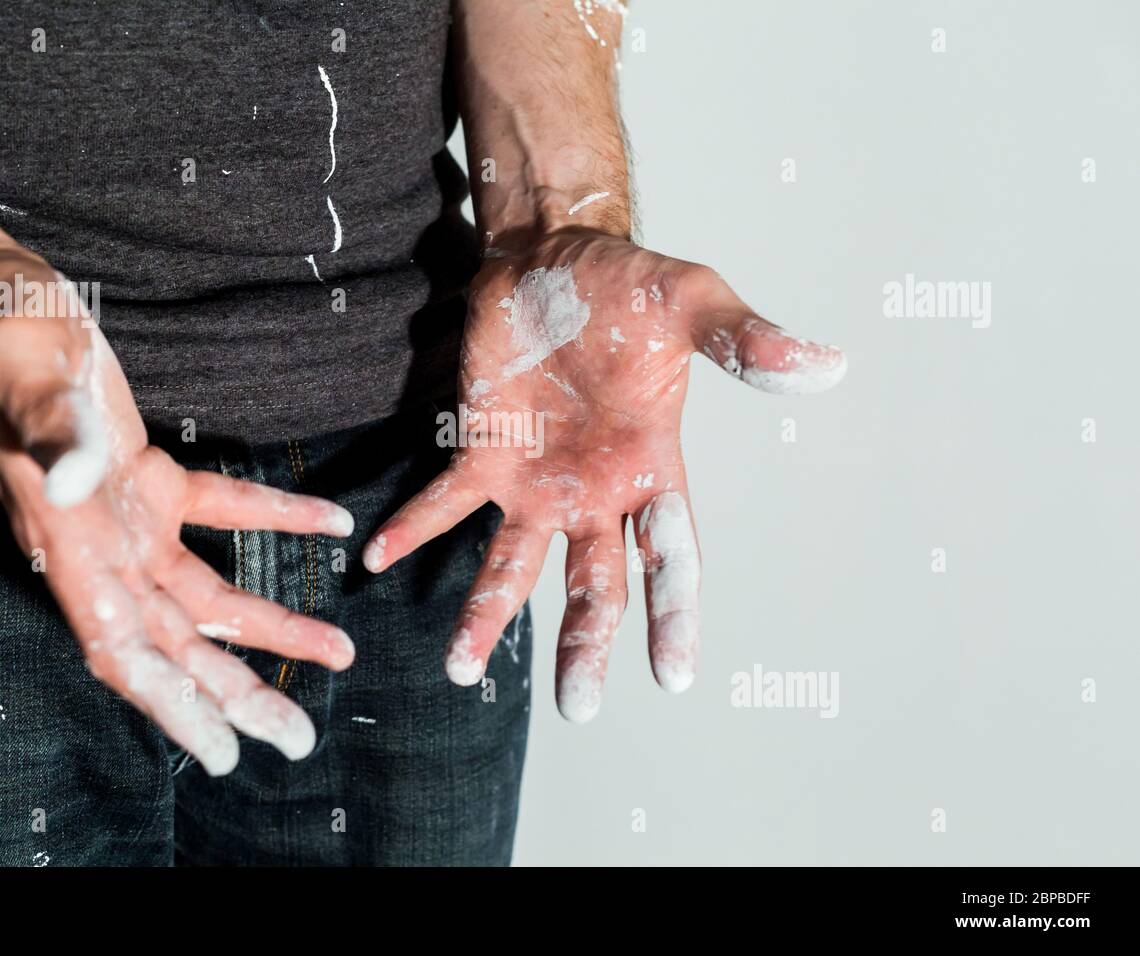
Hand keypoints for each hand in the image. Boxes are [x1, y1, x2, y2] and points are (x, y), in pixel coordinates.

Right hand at [0, 249, 355, 772]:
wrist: (0, 301)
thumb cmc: (10, 340)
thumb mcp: (32, 381)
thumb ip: (60, 437)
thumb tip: (79, 480)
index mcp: (71, 545)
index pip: (123, 651)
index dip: (172, 706)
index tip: (223, 753)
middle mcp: (101, 548)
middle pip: (177, 644)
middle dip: (236, 694)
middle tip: (298, 737)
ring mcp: (127, 518)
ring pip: (205, 596)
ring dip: (268, 627)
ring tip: (335, 651)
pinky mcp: (149, 478)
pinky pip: (222, 512)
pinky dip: (277, 520)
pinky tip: (332, 524)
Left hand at [363, 227, 845, 720]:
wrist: (554, 256)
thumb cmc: (629, 284)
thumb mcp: (694, 304)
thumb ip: (745, 341)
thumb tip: (826, 363)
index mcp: (652, 468)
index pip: (670, 556)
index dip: (673, 613)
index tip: (674, 674)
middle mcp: (594, 491)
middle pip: (594, 583)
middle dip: (586, 644)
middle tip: (578, 709)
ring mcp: (536, 479)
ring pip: (514, 563)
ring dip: (488, 616)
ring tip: (460, 670)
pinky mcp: (483, 453)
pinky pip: (445, 500)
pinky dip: (415, 528)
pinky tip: (381, 558)